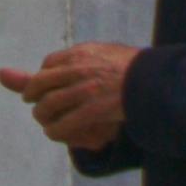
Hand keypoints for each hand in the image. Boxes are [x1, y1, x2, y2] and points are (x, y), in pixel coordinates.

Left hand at [0, 45, 137, 153]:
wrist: (154, 80)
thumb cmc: (134, 67)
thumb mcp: (106, 52)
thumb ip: (86, 56)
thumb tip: (74, 56)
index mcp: (81, 52)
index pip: (49, 63)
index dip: (43, 75)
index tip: (42, 85)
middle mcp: (78, 69)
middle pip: (42, 83)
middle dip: (32, 94)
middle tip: (31, 102)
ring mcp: (84, 90)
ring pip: (49, 104)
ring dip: (41, 114)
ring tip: (43, 121)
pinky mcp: (92, 110)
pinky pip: (64, 123)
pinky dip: (54, 130)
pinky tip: (53, 133)